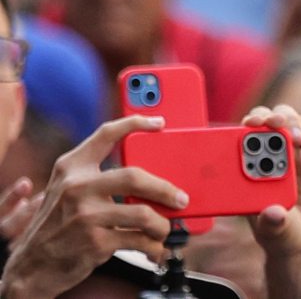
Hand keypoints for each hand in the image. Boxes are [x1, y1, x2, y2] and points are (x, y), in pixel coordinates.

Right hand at [1, 116, 183, 298]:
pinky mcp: (95, 241)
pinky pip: (139, 240)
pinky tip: (155, 249)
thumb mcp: (66, 191)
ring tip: (164, 229)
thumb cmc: (57, 224)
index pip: (106, 134)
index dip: (136, 123)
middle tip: (181, 198)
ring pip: (143, 213)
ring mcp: (86, 215)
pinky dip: (154, 247)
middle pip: (135, 177)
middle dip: (166, 189)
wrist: (32, 264)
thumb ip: (96, 178)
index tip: (160, 123)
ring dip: (162, 225)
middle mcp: (78, 187)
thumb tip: (149, 177)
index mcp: (72, 167)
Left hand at [242, 105, 300, 259]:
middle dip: (261, 118)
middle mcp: (267, 156)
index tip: (242, 131)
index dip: (237, 133)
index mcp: (246, 172)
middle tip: (266, 123)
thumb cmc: (283, 234)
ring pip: (284, 120)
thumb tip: (273, 214)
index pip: (237, 142)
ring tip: (290, 133)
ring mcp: (290, 152)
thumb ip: (273, 224)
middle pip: (260, 124)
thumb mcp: (276, 234)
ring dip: (285, 119)